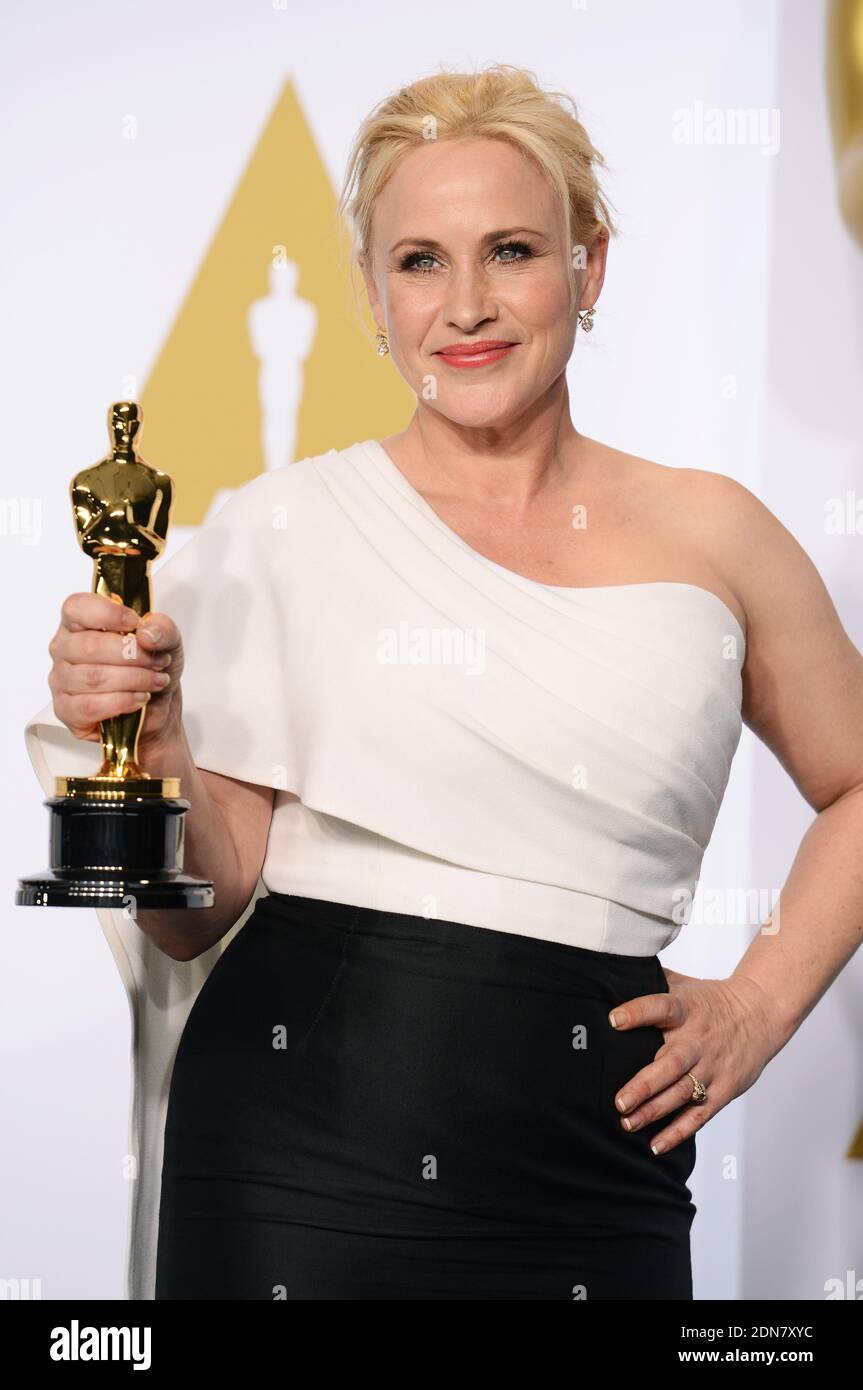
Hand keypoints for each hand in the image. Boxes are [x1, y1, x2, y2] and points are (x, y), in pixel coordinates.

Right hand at [48, 591, 184, 748]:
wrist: (157, 707)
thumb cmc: (151, 668)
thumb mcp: (168, 642)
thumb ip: (162, 629)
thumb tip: (146, 633)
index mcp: (80, 623)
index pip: (77, 608)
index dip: (107, 613)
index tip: (135, 622)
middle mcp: (65, 648)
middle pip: (89, 646)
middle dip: (132, 655)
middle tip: (159, 662)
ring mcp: (61, 680)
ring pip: (93, 677)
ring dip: (134, 679)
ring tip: (156, 681)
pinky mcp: (66, 710)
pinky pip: (90, 706)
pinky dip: (122, 702)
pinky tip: (139, 699)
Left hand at [607, 969, 782, 1154]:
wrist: (760, 1013)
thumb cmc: (711, 999)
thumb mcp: (684, 985)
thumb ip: (652, 981)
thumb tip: (615, 970)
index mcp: (686, 1009)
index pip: (660, 1007)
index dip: (637, 1012)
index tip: (613, 1020)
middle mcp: (698, 1039)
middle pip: (670, 1063)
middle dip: (643, 1085)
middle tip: (619, 1101)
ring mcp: (712, 1066)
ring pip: (682, 1093)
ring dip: (655, 1110)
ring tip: (628, 1123)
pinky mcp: (724, 1088)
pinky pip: (699, 1113)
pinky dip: (679, 1131)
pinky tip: (656, 1144)